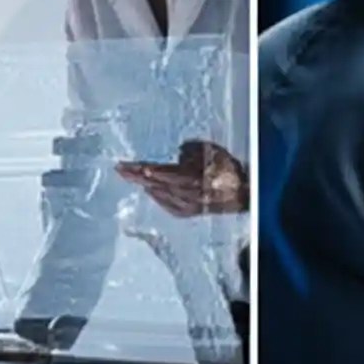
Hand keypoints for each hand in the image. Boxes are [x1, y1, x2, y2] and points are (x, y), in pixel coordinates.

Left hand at [115, 140, 248, 216]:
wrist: (244, 195)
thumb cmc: (228, 170)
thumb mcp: (213, 152)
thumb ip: (193, 150)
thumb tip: (179, 152)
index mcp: (190, 179)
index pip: (160, 172)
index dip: (143, 169)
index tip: (127, 165)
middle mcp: (185, 195)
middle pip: (154, 183)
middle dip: (136, 176)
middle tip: (119, 169)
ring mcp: (186, 206)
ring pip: (158, 194)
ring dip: (143, 185)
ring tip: (129, 176)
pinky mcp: (188, 213)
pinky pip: (167, 205)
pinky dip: (157, 197)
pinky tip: (150, 191)